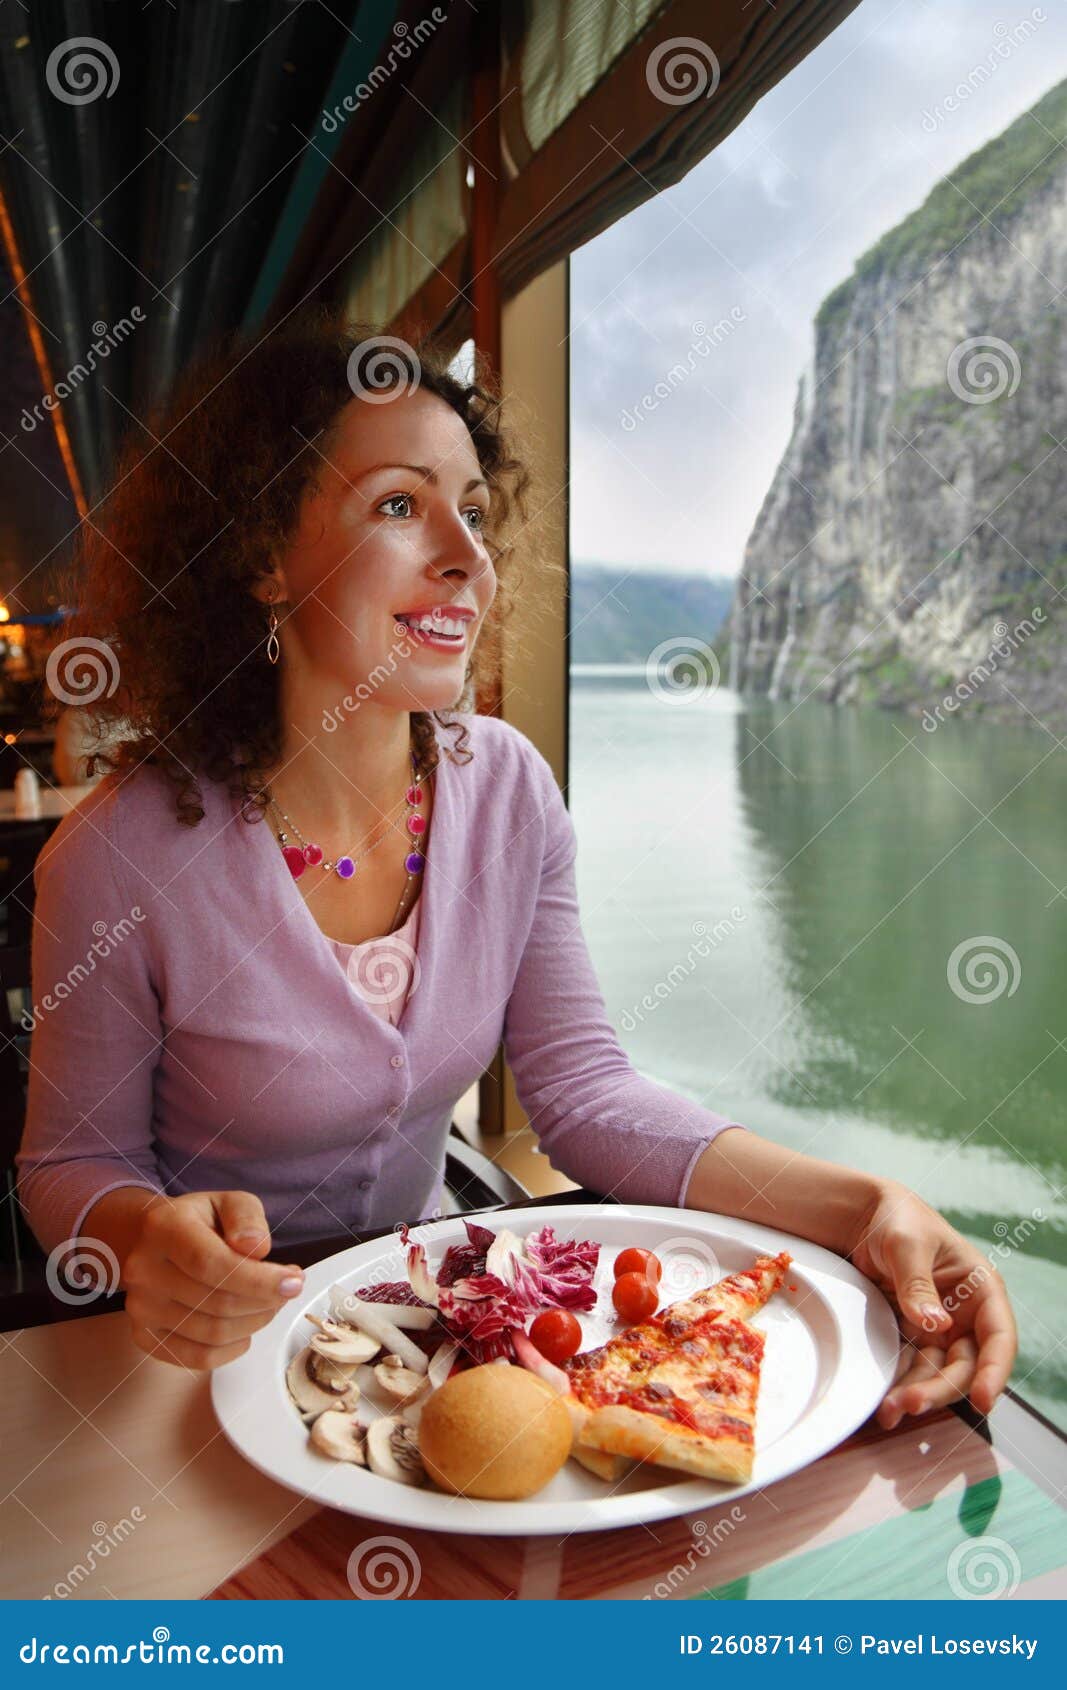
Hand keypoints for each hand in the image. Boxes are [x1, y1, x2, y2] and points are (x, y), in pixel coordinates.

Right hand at [122, 1190, 304, 1370]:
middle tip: (287, 1289)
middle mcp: (143, 1270)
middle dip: (265, 1300)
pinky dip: (233, 1347)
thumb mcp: (228, 1201)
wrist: (155, 1242)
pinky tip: (246, 1326)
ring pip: (213, 1333)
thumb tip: (256, 1248)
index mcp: (163, 1229)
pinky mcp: (144, 1336)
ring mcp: (141, 1307)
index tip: (293, 1282)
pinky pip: (199, 1358)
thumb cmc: (199, 1222)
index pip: (212, 1264)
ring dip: (255, 1322)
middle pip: (217, 1302)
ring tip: (269, 1303)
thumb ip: (247, 1217)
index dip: (258, 1280)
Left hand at [847, 1180, 1016, 1428]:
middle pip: (966, 1366)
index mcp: (981, 1289)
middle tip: (911, 1403)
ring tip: (890, 1410)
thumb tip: (936, 1324)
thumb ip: (918, 1284)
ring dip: (918, 1394)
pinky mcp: (913, 1337)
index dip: (995, 1372)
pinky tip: (883, 1400)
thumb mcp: (907, 1245)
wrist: (863, 1219)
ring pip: (938, 1374)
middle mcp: (966, 1316)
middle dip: (942, 1389)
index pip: (999, 1337)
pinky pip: (912, 1368)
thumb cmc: (897, 1220)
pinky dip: (900, 1384)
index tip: (983, 1401)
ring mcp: (940, 1330)